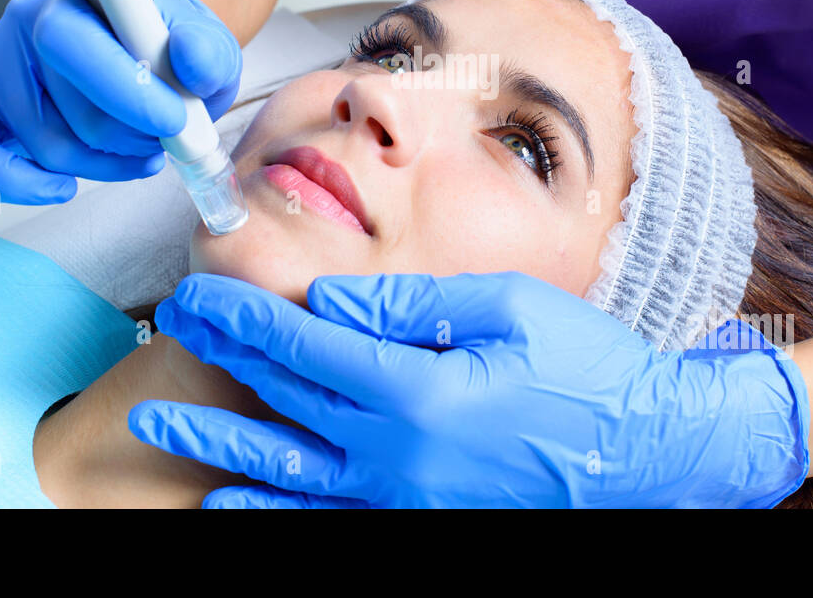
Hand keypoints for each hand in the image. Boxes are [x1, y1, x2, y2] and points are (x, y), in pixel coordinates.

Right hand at [0, 0, 240, 202]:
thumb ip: (207, 50)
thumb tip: (191, 61)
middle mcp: (23, 24)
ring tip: (142, 147)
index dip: (124, 90)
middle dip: (130, 138)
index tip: (173, 119)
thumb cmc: (167, 44)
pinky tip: (64, 188)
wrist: (145, 46)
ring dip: (107, 164)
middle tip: (168, 134)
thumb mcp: (205, 39)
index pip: (73, 42)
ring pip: (47, 146)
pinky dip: (19, 183)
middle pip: (70, 111)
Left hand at [129, 271, 809, 507]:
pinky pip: (328, 522)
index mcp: (415, 391)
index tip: (193, 292)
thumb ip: (408, 306)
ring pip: (287, 471)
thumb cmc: (590, 373)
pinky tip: (230, 503)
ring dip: (218, 439)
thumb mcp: (506, 312)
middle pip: (284, 398)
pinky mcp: (421, 522)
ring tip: (161, 421)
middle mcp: (396, 455)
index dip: (241, 315)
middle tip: (166, 329)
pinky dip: (272, 513)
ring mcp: (404, 499)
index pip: (303, 343)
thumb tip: (331, 297)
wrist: (651, 453)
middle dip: (219, 357)